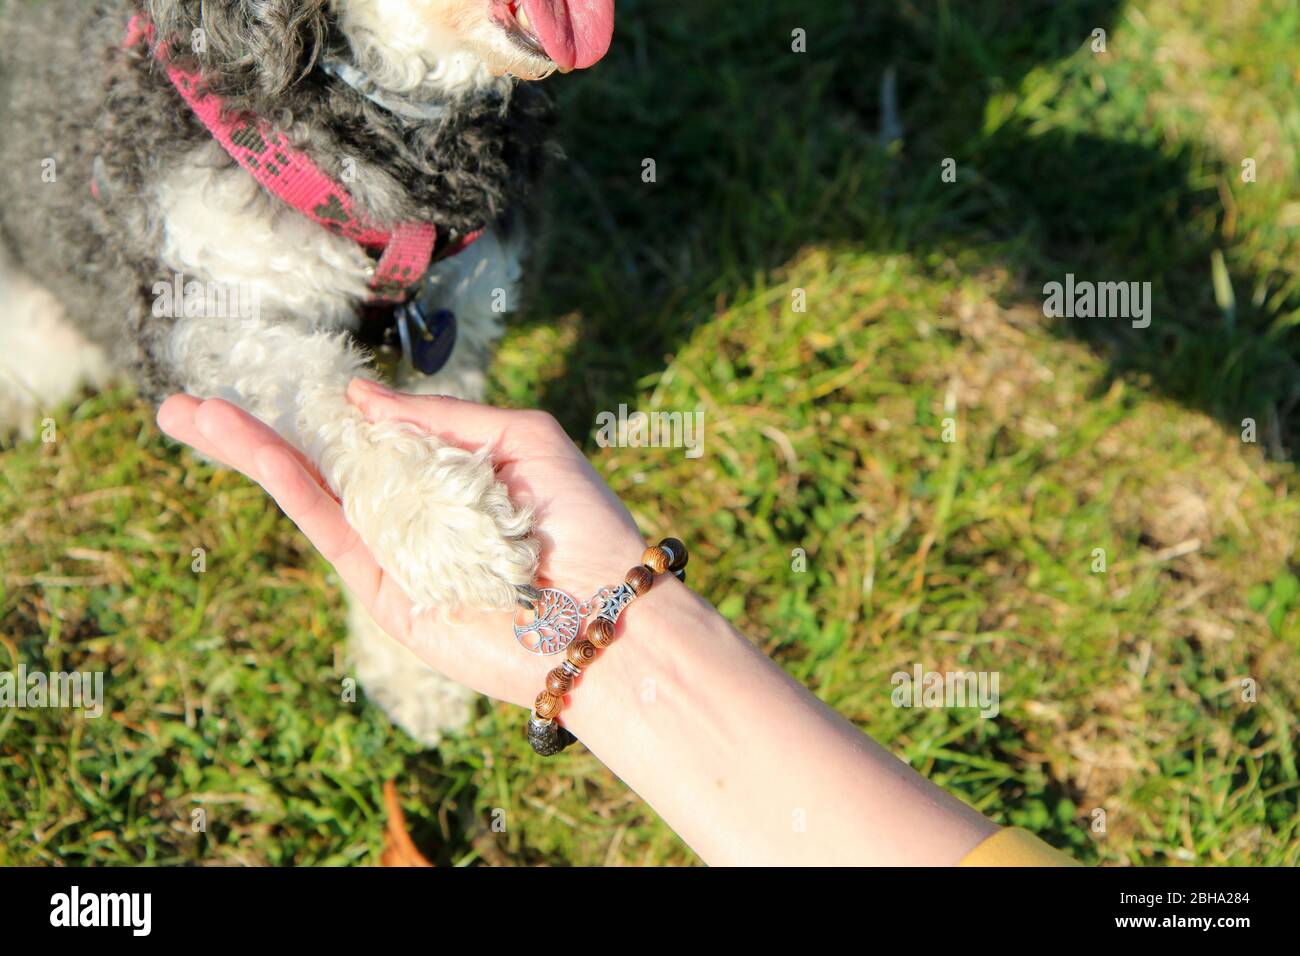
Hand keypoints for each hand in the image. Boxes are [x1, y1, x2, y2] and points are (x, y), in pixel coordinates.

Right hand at [156, 379, 646, 709]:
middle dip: (253, 434)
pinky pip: (329, 528)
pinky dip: (286, 484)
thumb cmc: (579, 520)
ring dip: (246, 448)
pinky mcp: (383, 591)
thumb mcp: (520, 437)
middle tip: (183, 406)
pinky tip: (248, 446)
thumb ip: (441, 418)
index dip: (318, 412)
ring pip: (307, 492)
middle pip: (319, 465)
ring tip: (183, 413)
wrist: (605, 612)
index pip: (368, 438)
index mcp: (446, 476)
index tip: (273, 383)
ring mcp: (392, 554)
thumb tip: (357, 397)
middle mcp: (411, 514)